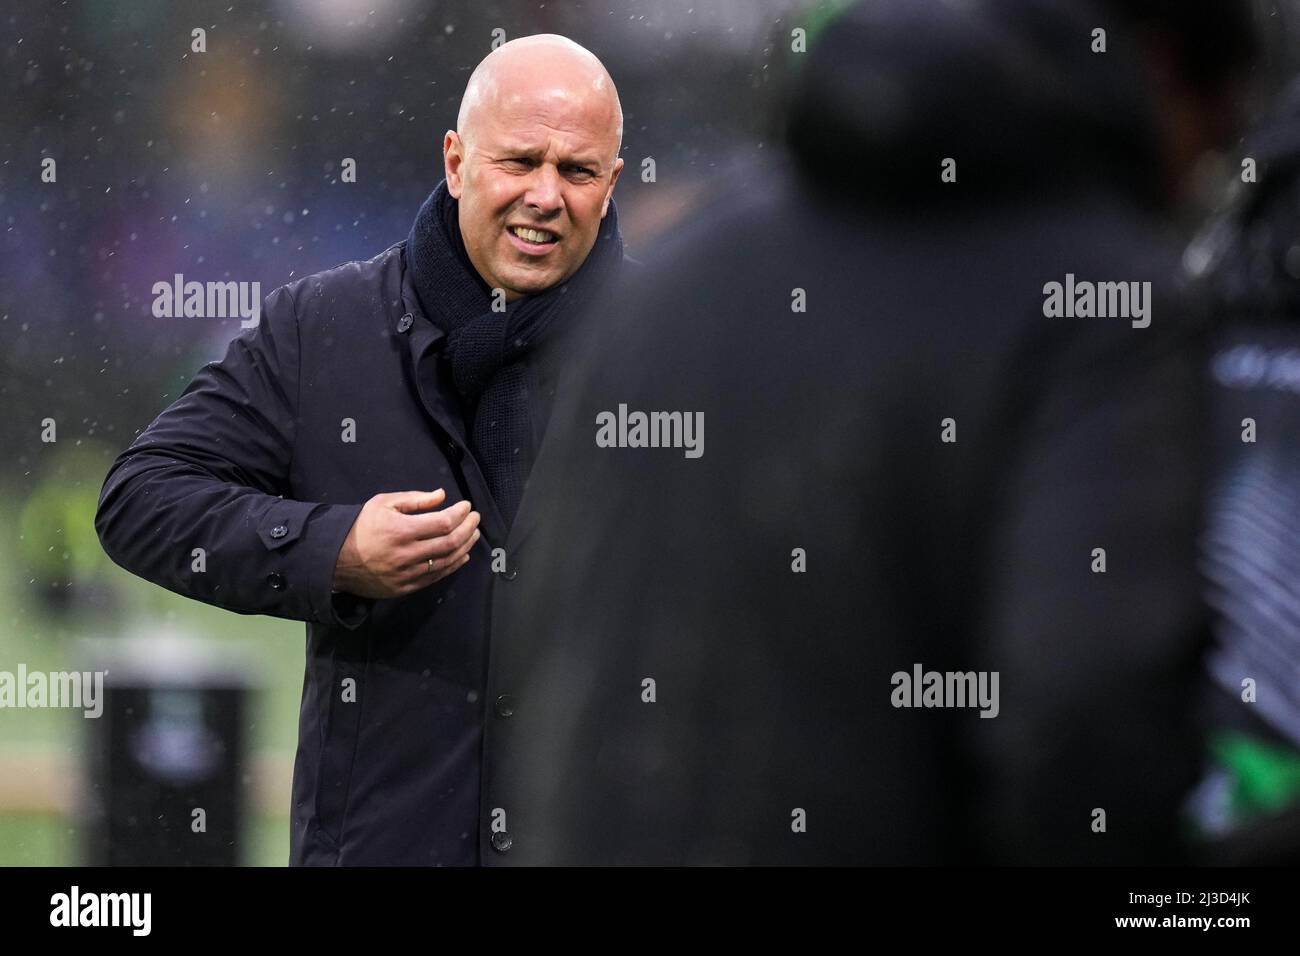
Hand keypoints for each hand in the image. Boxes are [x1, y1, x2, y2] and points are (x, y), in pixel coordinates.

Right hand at [332, 489, 480, 598]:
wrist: (336, 559)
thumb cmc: (361, 526)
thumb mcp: (383, 503)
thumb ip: (415, 500)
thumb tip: (441, 496)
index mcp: (401, 531)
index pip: (442, 523)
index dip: (460, 514)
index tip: (466, 506)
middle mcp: (406, 554)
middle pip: (449, 543)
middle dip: (468, 528)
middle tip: (475, 518)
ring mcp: (407, 574)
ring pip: (446, 561)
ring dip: (465, 546)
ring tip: (473, 534)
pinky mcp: (406, 587)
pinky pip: (436, 577)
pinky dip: (453, 565)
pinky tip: (462, 555)